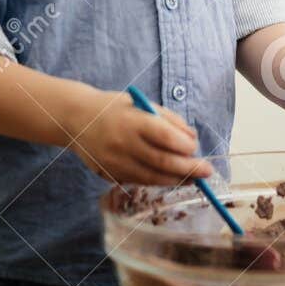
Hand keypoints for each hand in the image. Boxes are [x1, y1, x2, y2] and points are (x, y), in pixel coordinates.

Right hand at [70, 90, 212, 185]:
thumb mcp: (141, 104)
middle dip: (188, 169)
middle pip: (161, 162)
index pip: (164, 137)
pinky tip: (171, 178)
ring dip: (176, 179)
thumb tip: (192, 140)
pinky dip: (158, 180)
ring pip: (151, 177)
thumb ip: (169, 120)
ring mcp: (115, 162)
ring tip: (193, 179)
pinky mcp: (109, 174)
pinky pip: (139, 180)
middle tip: (207, 172)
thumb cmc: (115, 109)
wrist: (77, 119)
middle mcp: (122, 144)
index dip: (184, 146)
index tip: (195, 148)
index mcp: (132, 121)